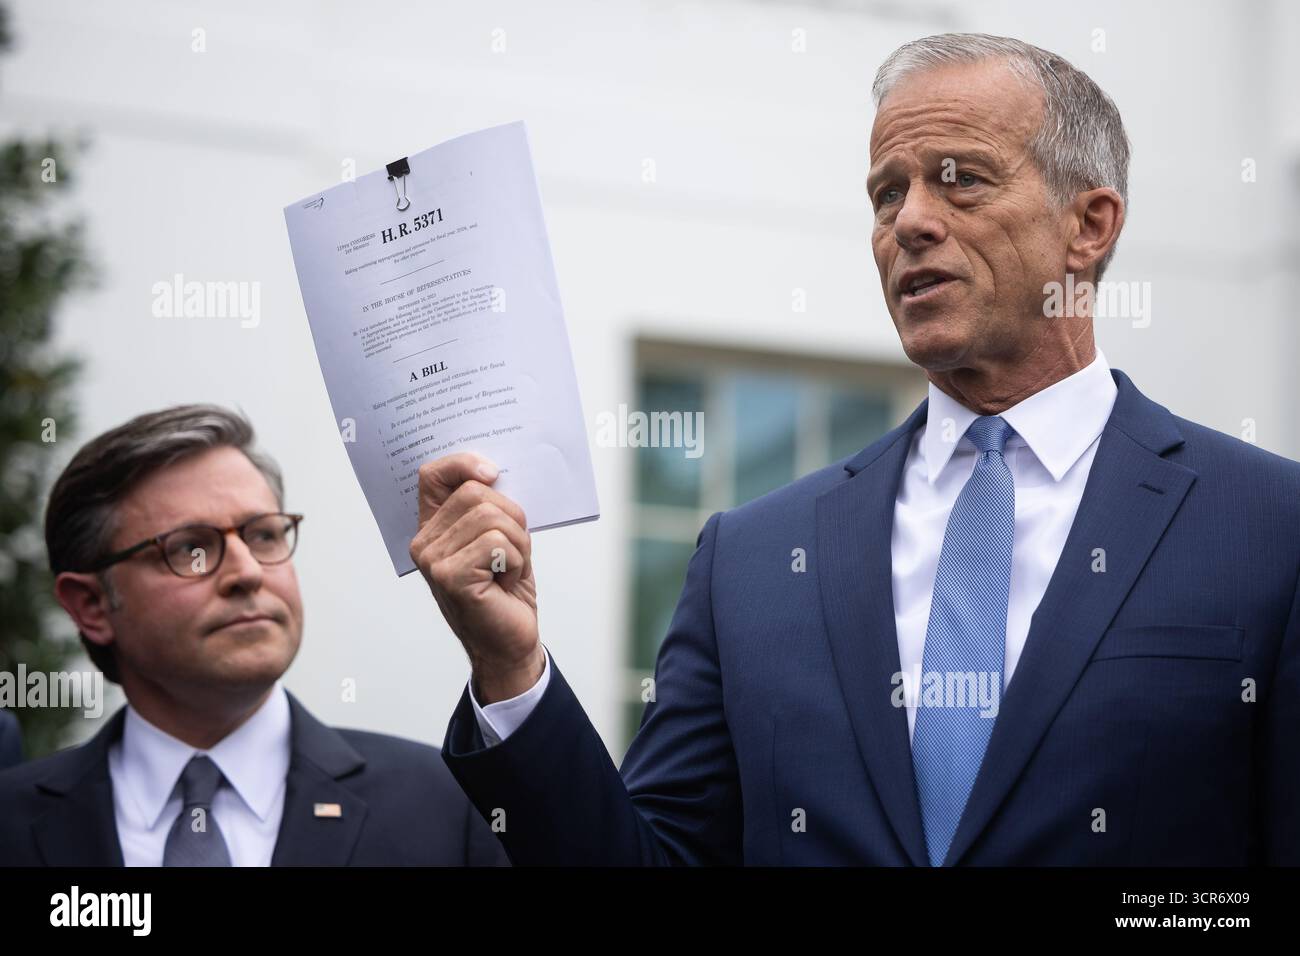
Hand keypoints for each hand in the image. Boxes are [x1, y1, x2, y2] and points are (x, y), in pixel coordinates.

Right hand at [409, 452, 544, 702]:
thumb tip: (492, 472)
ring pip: (491, 516)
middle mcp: (424, 543)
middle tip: (512, 552)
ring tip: (508, 570)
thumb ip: (488, 506)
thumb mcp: (500, 538)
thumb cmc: (505, 590)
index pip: (433, 475)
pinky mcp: (450, 576)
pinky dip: (515, 562)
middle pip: (475, 492)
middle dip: (512, 517)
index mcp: (433, 528)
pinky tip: (504, 583)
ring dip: (517, 544)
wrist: (510, 642)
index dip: (463, 463)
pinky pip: (498, 543)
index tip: (492, 473)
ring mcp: (433, 560)